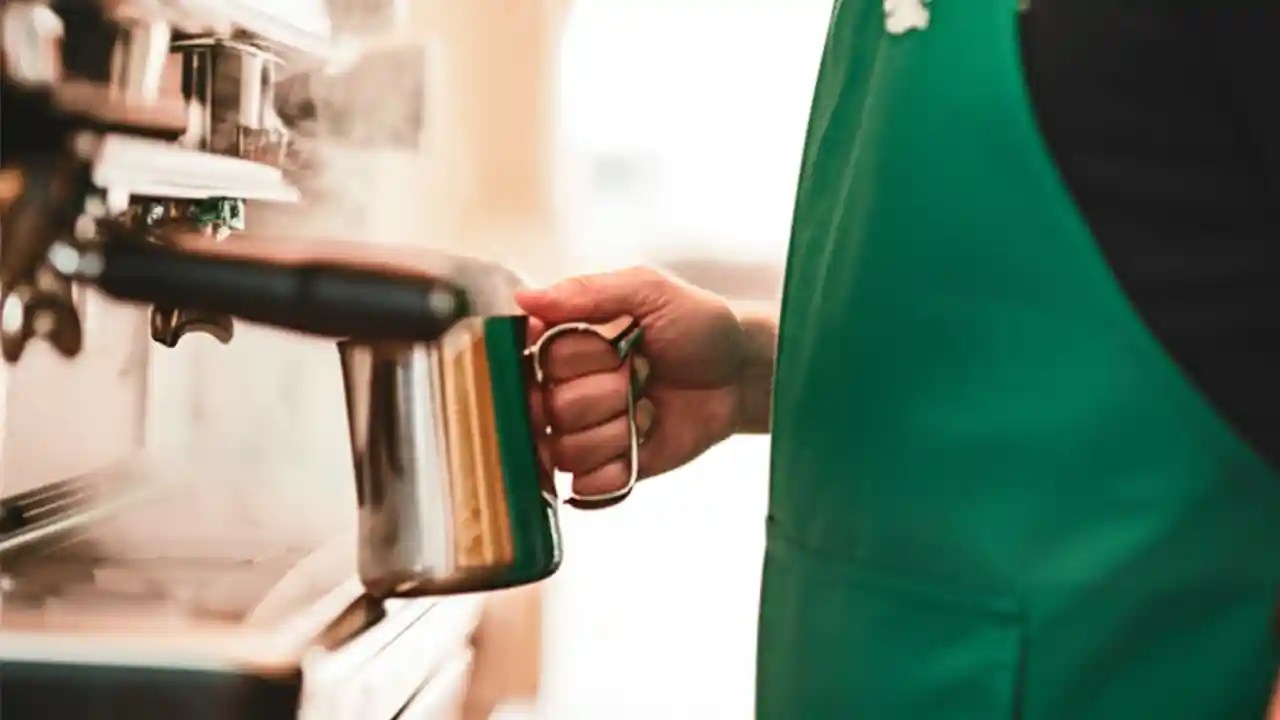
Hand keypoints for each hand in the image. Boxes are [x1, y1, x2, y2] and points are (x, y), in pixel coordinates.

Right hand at [516, 267, 749, 502]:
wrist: (741, 373)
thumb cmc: (697, 325)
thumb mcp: (649, 291)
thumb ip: (587, 292)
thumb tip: (525, 298)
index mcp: (565, 345)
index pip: (531, 363)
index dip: (574, 361)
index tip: (609, 349)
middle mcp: (565, 390)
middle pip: (548, 411)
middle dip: (604, 394)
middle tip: (640, 374)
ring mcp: (586, 432)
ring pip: (565, 451)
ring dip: (615, 432)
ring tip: (645, 409)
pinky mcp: (609, 468)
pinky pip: (587, 486)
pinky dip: (617, 470)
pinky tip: (642, 443)